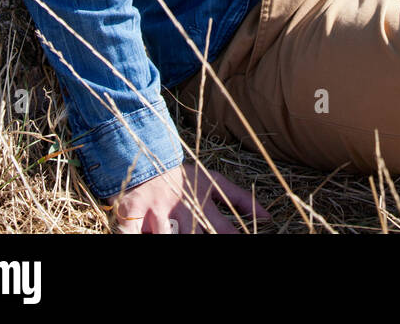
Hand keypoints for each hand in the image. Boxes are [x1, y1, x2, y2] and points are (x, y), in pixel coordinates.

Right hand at [110, 163, 271, 234]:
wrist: (149, 158)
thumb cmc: (184, 178)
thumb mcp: (213, 183)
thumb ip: (240, 199)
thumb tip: (268, 217)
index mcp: (201, 202)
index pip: (222, 228)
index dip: (232, 236)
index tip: (244, 240)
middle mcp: (180, 209)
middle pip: (194, 234)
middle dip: (199, 236)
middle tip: (199, 232)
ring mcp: (156, 212)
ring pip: (166, 236)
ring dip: (170, 235)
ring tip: (175, 233)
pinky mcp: (131, 213)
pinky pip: (131, 232)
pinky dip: (136, 234)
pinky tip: (144, 234)